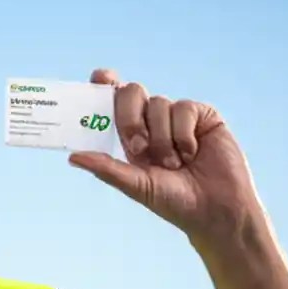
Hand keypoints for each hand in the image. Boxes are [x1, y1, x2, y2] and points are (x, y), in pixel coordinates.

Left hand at [69, 68, 265, 246]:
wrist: (215, 209)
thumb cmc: (174, 202)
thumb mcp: (136, 185)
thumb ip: (106, 168)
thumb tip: (72, 157)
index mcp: (132, 135)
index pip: (114, 100)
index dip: (105, 85)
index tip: (99, 78)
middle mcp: (153, 122)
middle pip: (132, 93)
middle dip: (130, 117)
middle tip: (138, 147)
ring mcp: (178, 117)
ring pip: (158, 103)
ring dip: (163, 139)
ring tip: (174, 165)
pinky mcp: (203, 115)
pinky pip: (184, 108)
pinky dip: (183, 135)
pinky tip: (193, 154)